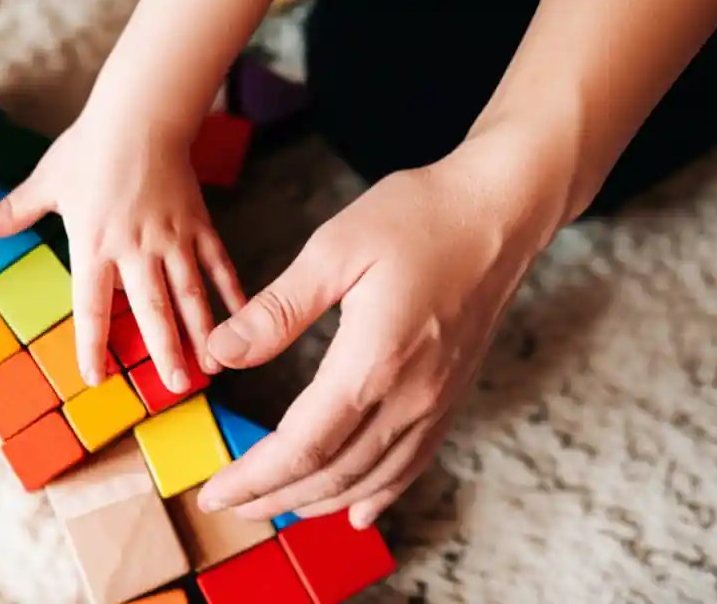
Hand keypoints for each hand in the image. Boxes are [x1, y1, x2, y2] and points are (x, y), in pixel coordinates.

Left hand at [0, 118, 245, 392]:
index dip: (93, 346)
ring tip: (212, 365)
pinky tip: (241, 314)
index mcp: (94, 244)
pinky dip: (231, 289)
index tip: (96, 378)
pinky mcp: (198, 223)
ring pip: (190, 294)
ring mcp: (172, 238)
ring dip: (202, 332)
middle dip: (165, 352)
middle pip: (152, 310)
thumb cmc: (90, 148)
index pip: (93, 306)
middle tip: (175, 388)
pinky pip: (217, 262)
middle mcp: (136, 249)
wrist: (140, 114)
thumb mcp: (47, 182)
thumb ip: (15, 211)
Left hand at [197, 132, 563, 528]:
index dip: (254, 478)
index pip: (302, 446)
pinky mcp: (452, 393)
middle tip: (228, 505)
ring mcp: (437, 400)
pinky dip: (378, 492)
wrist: (501, 207)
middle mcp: (411, 394)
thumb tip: (218, 352)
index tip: (215, 491)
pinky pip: (411, 462)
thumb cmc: (417, 216)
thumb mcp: (332, 249)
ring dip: (317, 501)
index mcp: (373, 361)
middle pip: (332, 474)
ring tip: (274, 506)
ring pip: (370, 478)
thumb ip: (276, 311)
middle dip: (274, 497)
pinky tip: (357, 509)